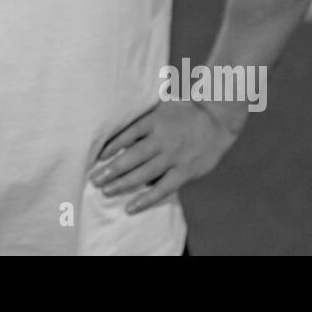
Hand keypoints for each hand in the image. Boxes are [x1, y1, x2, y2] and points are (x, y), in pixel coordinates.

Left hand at [88, 100, 245, 214]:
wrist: (217, 122)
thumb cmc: (183, 112)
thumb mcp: (161, 104)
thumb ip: (141, 112)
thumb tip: (113, 114)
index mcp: (154, 120)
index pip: (128, 133)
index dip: (111, 145)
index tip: (97, 156)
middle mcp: (162, 140)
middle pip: (132, 157)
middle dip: (111, 170)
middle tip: (94, 179)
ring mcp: (173, 157)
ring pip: (144, 174)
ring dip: (122, 184)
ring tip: (105, 191)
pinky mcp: (184, 172)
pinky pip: (162, 189)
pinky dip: (146, 199)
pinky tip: (130, 207)